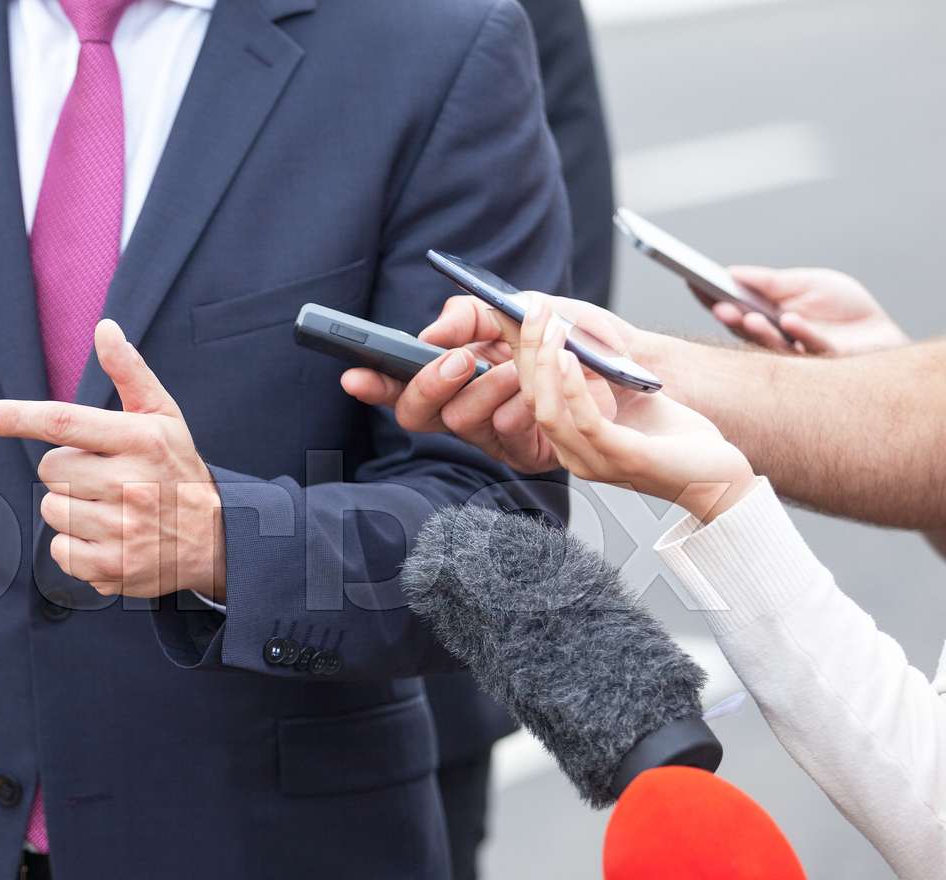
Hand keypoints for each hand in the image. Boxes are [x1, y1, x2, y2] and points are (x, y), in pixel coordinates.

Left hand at [0, 320, 224, 600]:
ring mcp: (120, 529)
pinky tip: (105, 539)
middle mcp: (130, 484)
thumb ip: (129, 373)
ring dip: (69, 507)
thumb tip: (105, 328)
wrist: (215, 540)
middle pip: (50, 469)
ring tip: (107, 508)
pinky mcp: (112, 568)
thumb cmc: (177, 470)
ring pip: (50, 509)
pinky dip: (74, 545)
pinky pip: (59, 550)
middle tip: (102, 476)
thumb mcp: (164, 417)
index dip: (18, 417)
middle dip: (66, 470)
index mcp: (140, 440)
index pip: (64, 422)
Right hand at [339, 294, 614, 473]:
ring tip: (520, 368)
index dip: (375, 384)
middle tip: (459, 360)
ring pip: (463, 424)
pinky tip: (550, 384)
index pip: (403, 387)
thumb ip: (474, 314)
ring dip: (489, 388)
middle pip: (419, 415)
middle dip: (431, 384)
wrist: (639, 365)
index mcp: (460, 378)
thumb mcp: (525, 307)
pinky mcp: (531, 456)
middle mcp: (471, 412)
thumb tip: (433, 332)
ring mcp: (498, 438)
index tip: (354, 374)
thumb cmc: (580, 338)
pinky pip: (510, 438)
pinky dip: (526, 403)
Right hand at [517, 296, 755, 523]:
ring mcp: (595, 461)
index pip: (533, 394)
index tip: (530, 316)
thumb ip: (603, 377)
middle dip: (530, 351)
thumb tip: (581, 335)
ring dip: (545, 366)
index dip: (526, 354)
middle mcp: (574, 454)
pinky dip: (575, 388)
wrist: (719, 478)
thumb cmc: (679, 442)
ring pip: (549, 411)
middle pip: (533, 399)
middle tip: (535, 312)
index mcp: (571, 441)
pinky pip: (586, 422)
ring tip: (551, 330)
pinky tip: (571, 358)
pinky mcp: (623, 459)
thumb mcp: (633, 399)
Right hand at [699, 266, 908, 354]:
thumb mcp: (810, 283)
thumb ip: (773, 281)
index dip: (711, 297)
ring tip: (749, 316)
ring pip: (768, 346)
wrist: (883, 335)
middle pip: (743, 330)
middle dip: (730, 319)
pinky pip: (806, 349)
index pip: (732, 307)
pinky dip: (799, 333)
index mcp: (767, 316)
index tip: (693, 282)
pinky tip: (791, 320)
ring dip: (757, 331)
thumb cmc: (847, 311)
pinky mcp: (821, 365)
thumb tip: (733, 272)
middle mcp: (773, 339)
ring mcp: (793, 355)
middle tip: (720, 307)